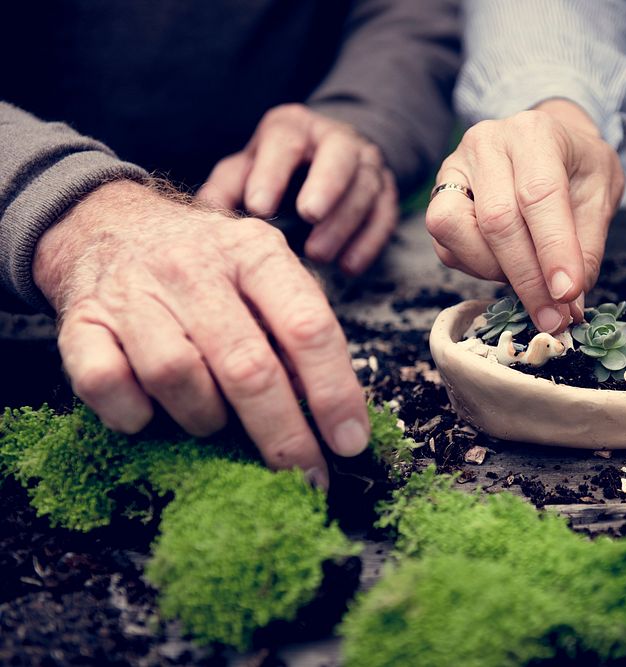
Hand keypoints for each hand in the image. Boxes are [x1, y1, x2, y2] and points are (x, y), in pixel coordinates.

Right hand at [33, 180, 370, 486]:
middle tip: (305, 474)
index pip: (308, 326)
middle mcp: (194, 267)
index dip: (334, 392)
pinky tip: (150, 414)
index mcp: (254, 252)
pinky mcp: (81, 322)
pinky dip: (132, 413)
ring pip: (177, 376)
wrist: (109, 225)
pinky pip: (105, 383)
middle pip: (247, 366)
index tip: (350, 443)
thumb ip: (300, 328)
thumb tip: (334, 410)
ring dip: (205, 418)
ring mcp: (133, 292)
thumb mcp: (265, 272)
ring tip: (215, 420)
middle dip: (283, 433)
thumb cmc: (207, 266)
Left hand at [197, 103, 397, 274]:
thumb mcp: (245, 169)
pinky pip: (385, 215)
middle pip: (339, 154)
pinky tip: (349, 267)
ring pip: (366, 187)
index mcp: (293, 127)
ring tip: (319, 254)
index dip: (273, 171)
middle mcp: (335, 138)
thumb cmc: (275, 168)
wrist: (327, 155)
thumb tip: (201, 219)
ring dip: (344, 222)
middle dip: (326, 184)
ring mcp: (367, 164)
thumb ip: (225, 189)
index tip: (258, 205)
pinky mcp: (387, 192)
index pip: (285, 140)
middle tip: (308, 215)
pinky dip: (370, 242)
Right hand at [426, 99, 624, 332]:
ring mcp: (455, 169)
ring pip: (456, 231)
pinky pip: (446, 246)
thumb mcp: (602, 194)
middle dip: (526, 278)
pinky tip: (506, 268)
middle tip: (552, 317)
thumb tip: (568, 301)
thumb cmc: (577, 167)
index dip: (553, 250)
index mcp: (534, 132)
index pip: (539, 194)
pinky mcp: (438, 197)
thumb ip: (587, 245)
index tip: (566, 295)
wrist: (550, 143)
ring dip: (495, 272)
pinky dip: (476, 269)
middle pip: (497, 220)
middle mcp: (487, 143)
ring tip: (530, 282)